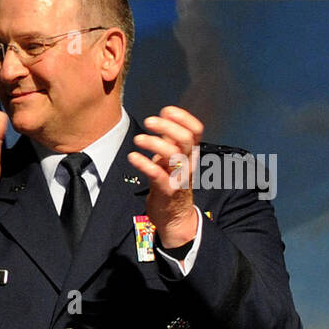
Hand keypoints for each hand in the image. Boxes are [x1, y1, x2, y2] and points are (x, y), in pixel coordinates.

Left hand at [128, 105, 202, 247]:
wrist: (175, 217)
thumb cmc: (171, 184)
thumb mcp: (174, 160)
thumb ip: (170, 141)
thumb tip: (164, 118)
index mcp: (191, 154)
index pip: (196, 130)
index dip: (183, 117)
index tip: (166, 110)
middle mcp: (188, 163)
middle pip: (185, 138)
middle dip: (167, 126)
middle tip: (148, 121)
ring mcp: (178, 177)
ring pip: (173, 154)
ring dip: (153, 143)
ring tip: (138, 140)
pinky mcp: (166, 190)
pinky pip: (157, 174)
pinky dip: (143, 163)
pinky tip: (133, 157)